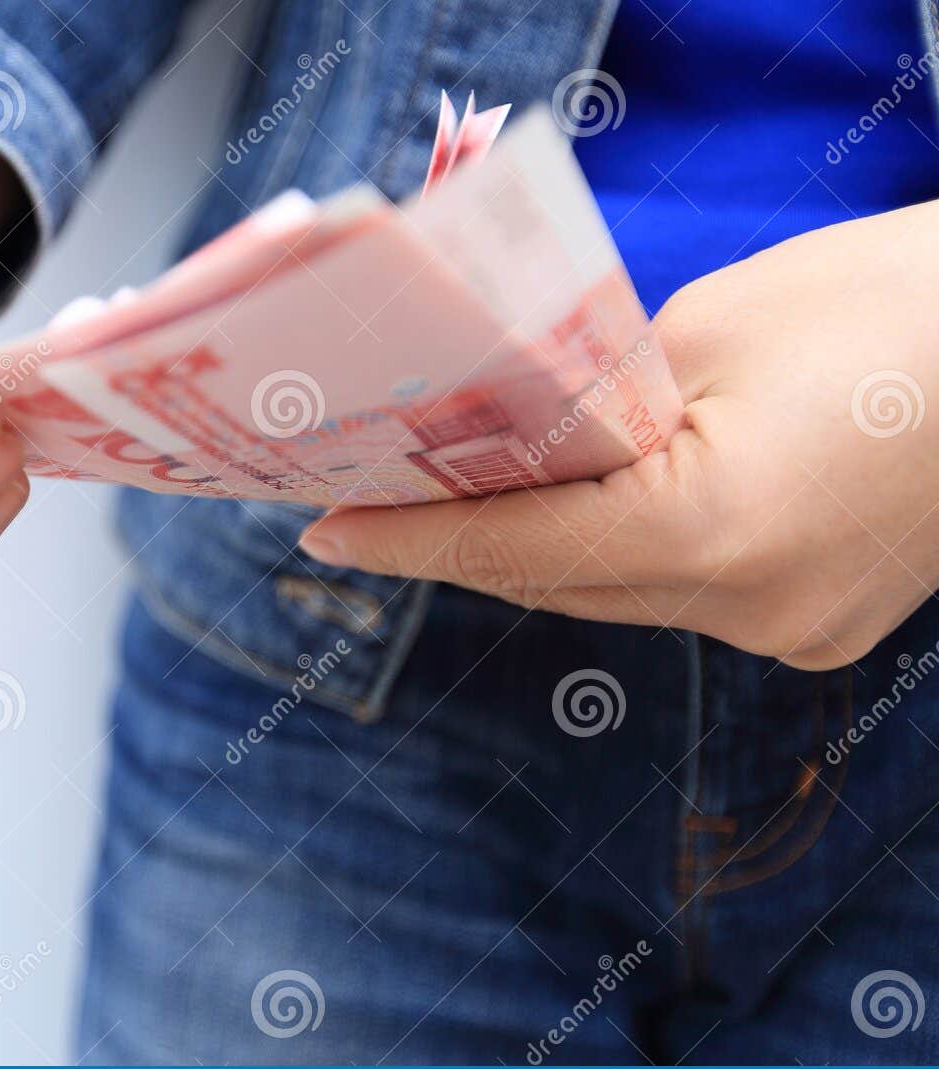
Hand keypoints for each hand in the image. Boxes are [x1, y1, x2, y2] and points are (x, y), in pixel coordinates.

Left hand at [300, 200, 938, 670]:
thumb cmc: (892, 301)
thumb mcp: (706, 330)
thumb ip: (588, 405)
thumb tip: (500, 446)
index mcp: (719, 529)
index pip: (517, 546)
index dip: (407, 539)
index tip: (322, 533)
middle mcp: (752, 608)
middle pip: (555, 583)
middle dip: (458, 542)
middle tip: (368, 502)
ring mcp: (791, 631)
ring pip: (611, 598)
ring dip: (534, 552)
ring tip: (448, 503)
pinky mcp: (816, 625)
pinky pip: (672, 597)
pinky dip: (613, 556)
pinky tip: (569, 512)